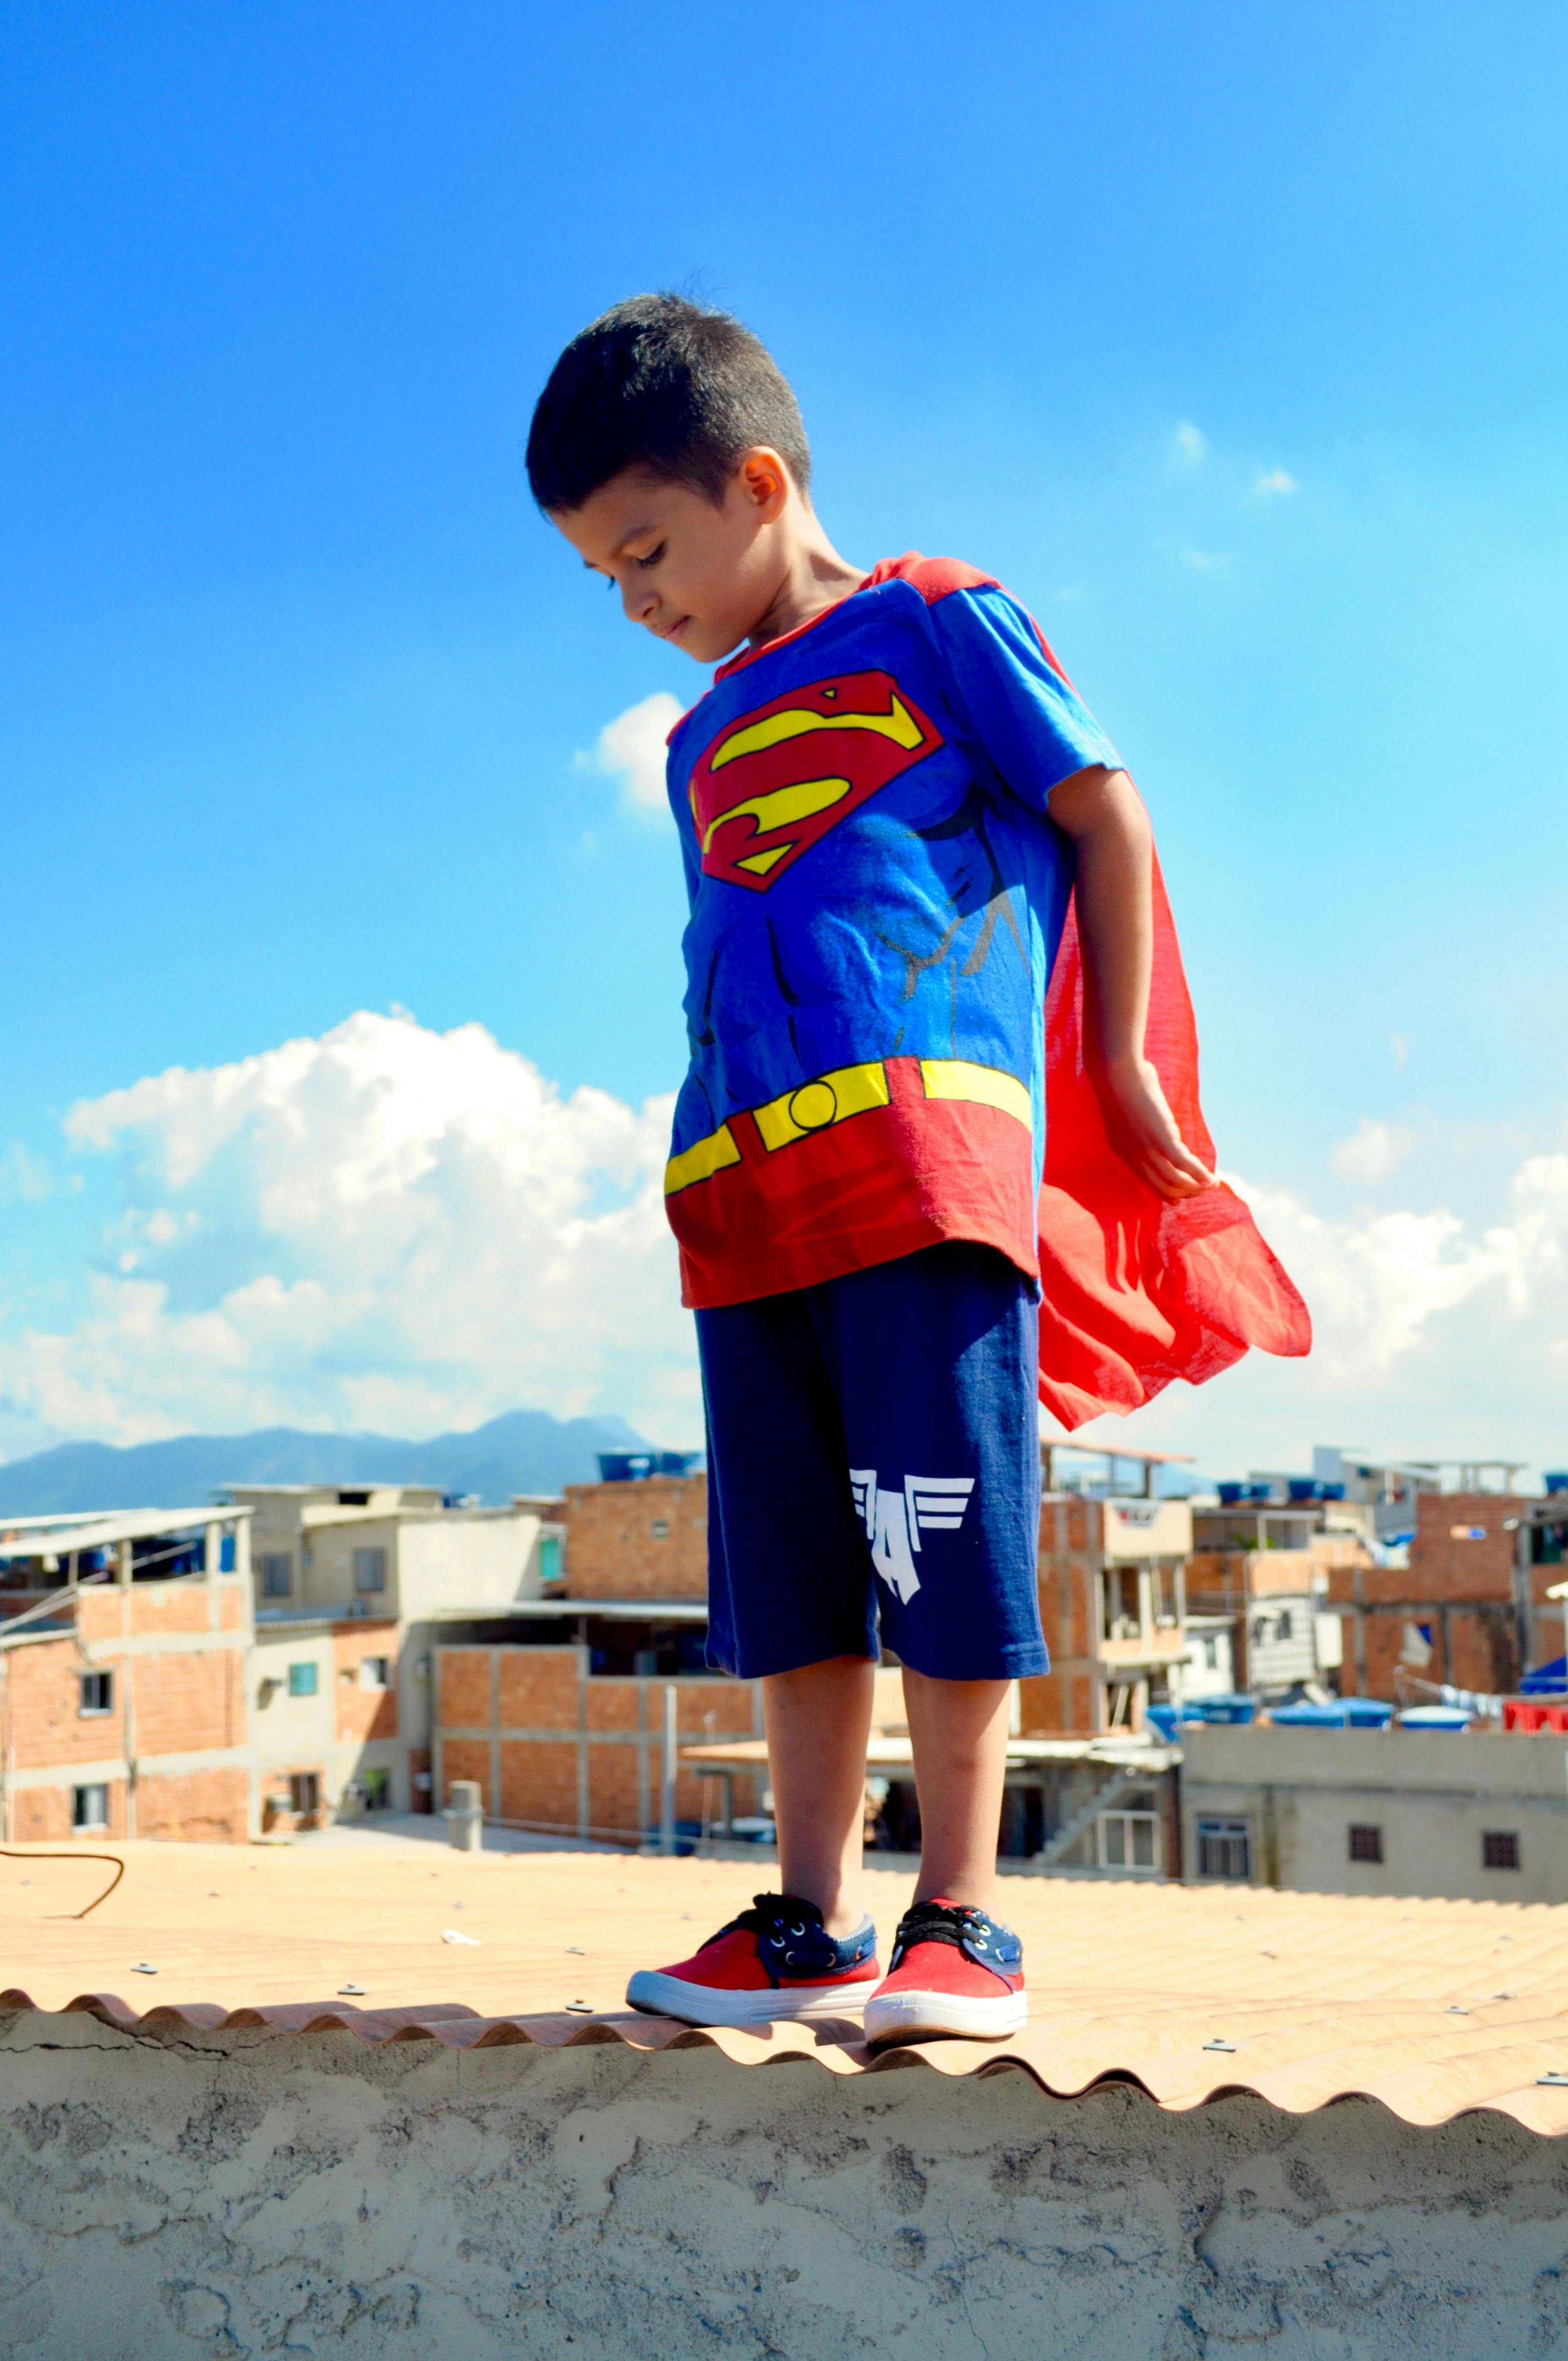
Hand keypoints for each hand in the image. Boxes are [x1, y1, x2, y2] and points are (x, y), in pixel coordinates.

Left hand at [1101, 1054, 1214, 1198]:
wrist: (1115, 1072)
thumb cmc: (1122, 1080)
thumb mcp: (1128, 1109)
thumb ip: (1142, 1118)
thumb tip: (1156, 1106)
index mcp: (1123, 1151)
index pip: (1147, 1182)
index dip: (1165, 1192)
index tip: (1177, 1199)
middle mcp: (1134, 1157)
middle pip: (1163, 1187)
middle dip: (1184, 1193)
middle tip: (1201, 1191)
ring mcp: (1147, 1150)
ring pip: (1175, 1182)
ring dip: (1196, 1186)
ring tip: (1211, 1184)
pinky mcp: (1161, 1140)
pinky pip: (1184, 1165)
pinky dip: (1200, 1175)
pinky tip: (1212, 1179)